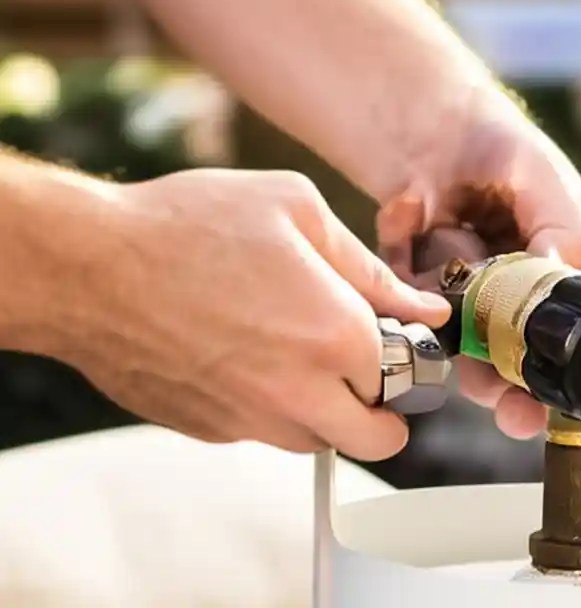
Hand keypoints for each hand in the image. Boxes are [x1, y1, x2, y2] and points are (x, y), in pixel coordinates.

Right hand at [62, 168, 448, 460]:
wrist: (88, 265)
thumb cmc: (189, 225)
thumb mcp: (296, 210)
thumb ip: (368, 267)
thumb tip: (421, 306)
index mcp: (337, 336)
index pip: (405, 373)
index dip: (403, 350)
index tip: (392, 334)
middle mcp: (300, 392)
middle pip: (378, 439)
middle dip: (383, 409)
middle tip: (365, 370)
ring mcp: (251, 419)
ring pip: (319, 441)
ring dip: (325, 410)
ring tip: (294, 351)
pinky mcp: (209, 429)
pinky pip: (262, 432)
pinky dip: (268, 407)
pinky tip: (241, 353)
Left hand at [377, 85, 580, 439]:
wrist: (427, 124)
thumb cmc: (499, 144)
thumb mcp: (544, 180)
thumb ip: (562, 230)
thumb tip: (569, 278)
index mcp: (560, 269)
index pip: (577, 327)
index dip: (573, 367)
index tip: (566, 396)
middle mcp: (514, 293)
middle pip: (520, 356)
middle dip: (516, 389)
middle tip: (519, 415)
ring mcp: (465, 296)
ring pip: (466, 346)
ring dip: (464, 356)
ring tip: (468, 360)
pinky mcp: (415, 289)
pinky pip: (412, 308)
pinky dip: (411, 287)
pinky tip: (414, 229)